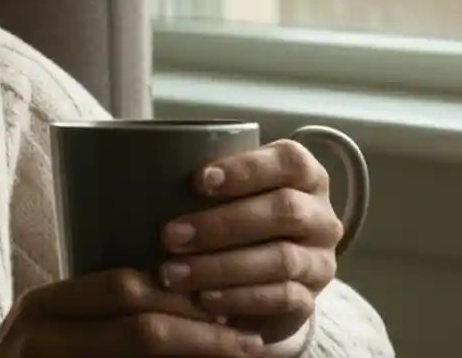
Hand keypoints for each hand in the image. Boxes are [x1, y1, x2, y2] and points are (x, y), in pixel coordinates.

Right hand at [0, 268, 266, 356]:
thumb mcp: (54, 332)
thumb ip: (101, 315)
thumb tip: (181, 296)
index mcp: (46, 303)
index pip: (124, 287)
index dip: (184, 294)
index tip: (233, 302)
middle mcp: (40, 331)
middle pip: (138, 328)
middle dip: (203, 333)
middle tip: (253, 342)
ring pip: (135, 355)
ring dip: (196, 357)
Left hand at [158, 139, 342, 344]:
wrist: (269, 274)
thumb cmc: (235, 214)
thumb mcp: (229, 192)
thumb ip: (205, 182)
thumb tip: (141, 172)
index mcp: (304, 176)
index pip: (289, 161)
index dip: (247, 169)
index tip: (199, 181)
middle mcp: (320, 216)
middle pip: (284, 211)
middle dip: (222, 224)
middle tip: (170, 236)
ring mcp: (319, 260)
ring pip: (280, 259)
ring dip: (221, 267)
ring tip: (173, 274)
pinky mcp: (310, 299)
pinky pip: (281, 299)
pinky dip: (239, 299)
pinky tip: (203, 299)